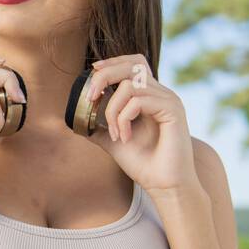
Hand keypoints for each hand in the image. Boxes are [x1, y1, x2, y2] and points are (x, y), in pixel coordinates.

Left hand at [83, 54, 199, 192]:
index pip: (134, 63)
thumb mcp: (113, 140)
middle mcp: (162, 93)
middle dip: (105, 76)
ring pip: (130, 85)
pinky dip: (124, 118)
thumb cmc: (144, 164)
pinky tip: (124, 137)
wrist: (165, 185)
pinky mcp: (173, 110)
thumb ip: (98, 126)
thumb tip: (74, 119)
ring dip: (113, 109)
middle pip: (132, 65)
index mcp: (150, 96)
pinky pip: (138, 101)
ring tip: (114, 133)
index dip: (112, 62)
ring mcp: (169, 100)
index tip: (93, 71)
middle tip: (90, 97)